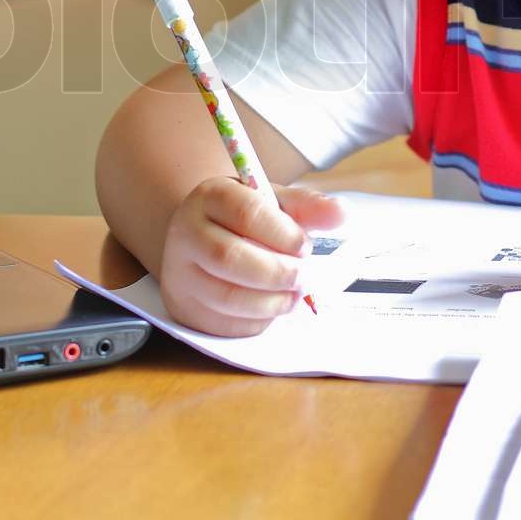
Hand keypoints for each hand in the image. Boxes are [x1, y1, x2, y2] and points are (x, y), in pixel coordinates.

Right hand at [159, 177, 343, 336]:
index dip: (283, 233)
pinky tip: (271, 306)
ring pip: (226, 296)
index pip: (246, 212)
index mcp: (211, 196)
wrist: (203, 241)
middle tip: (302, 276)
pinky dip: (258, 319)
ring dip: (271, 301)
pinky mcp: (184, 308)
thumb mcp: (273, 203)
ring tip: (293, 293)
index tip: (304, 246)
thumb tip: (340, 214)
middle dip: (278, 272)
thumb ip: (306, 207)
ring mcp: (180, 273)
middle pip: (230, 257)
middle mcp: (186, 232)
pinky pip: (225, 323)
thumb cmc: (245, 221)